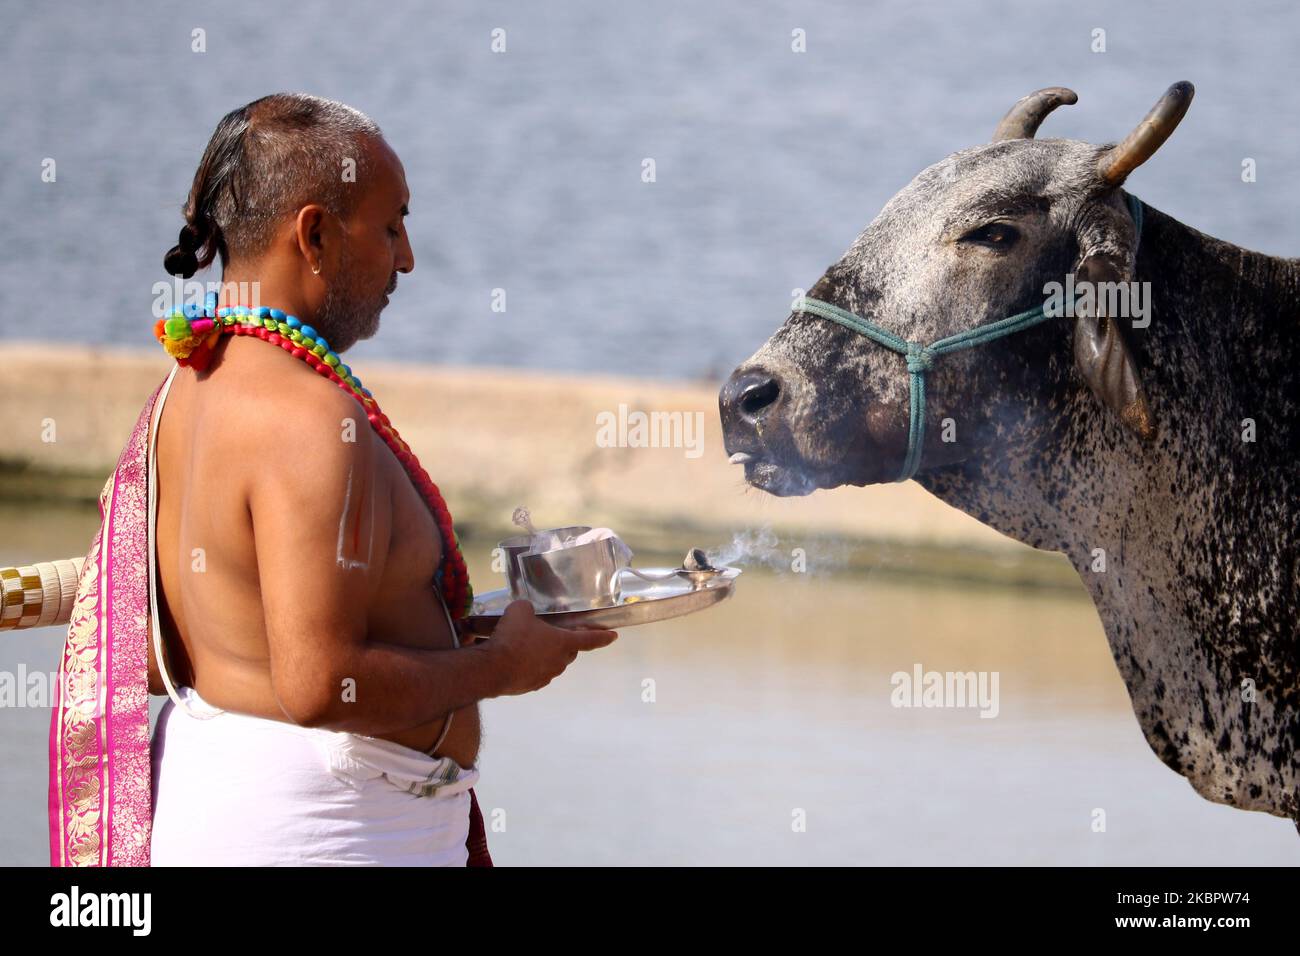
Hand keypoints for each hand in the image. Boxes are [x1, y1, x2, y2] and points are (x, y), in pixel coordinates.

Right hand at [483, 599, 617, 695]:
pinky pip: (536, 673)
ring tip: (528, 646)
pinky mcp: (530, 686)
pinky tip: (517, 660)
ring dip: (546, 655)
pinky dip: (531, 666)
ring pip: (552, 663)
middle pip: (569, 652)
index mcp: (563, 642)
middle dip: (566, 644)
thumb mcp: (519, 611)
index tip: (613, 636)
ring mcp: (545, 676)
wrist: (492, 668)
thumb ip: (527, 609)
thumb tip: (525, 611)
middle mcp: (558, 662)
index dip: (602, 637)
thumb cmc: (512, 637)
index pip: (589, 639)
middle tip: (555, 634)